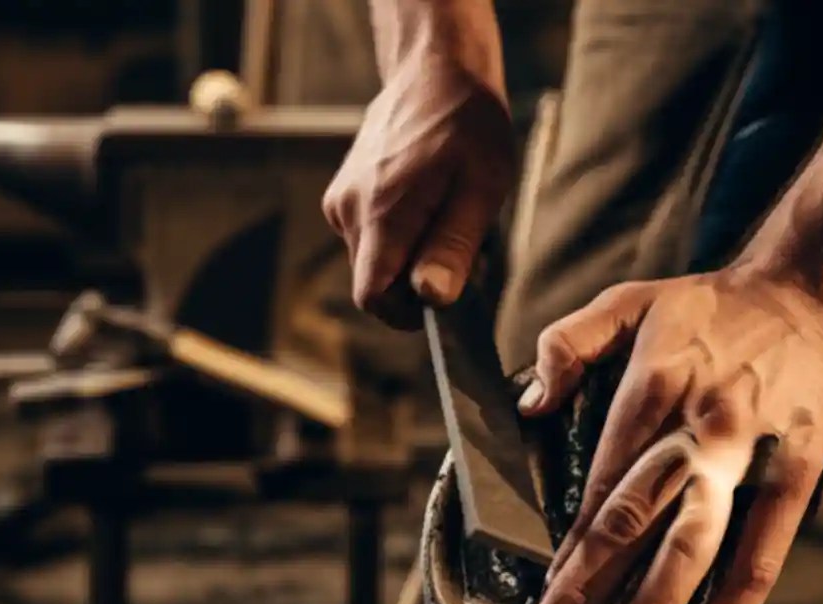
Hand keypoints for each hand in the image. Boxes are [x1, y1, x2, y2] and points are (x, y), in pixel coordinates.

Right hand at [322, 54, 514, 328]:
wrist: (434, 72)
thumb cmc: (467, 125)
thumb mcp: (481, 188)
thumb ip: (453, 246)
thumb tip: (432, 298)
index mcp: (382, 212)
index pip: (373, 296)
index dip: (407, 314)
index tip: (445, 301)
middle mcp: (349, 211)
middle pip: (375, 283)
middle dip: (417, 284)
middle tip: (464, 253)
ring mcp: (341, 202)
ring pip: (374, 262)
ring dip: (411, 259)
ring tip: (448, 220)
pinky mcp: (343, 196)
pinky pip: (370, 238)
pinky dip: (400, 237)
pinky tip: (429, 206)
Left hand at [518, 272, 822, 603]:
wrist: (806, 294)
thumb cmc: (708, 306)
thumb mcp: (627, 300)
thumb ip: (569, 343)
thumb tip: (530, 403)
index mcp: (650, 387)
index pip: (600, 486)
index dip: (570, 550)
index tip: (542, 599)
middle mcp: (695, 426)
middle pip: (636, 521)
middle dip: (592, 588)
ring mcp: (747, 452)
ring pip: (697, 541)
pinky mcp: (796, 468)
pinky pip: (766, 543)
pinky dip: (738, 597)